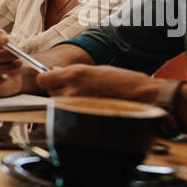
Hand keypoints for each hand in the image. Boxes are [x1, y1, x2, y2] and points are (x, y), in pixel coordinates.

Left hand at [37, 64, 161, 101]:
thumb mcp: (96, 69)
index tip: (51, 78)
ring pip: (58, 103)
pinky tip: (87, 105)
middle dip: (56, 89)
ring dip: (64, 99)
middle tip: (73, 87)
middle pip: (49, 92)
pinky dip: (73, 109)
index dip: (45, 78)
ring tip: (84, 96)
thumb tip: (55, 71)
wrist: (143, 97)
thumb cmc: (123, 81)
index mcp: (75, 74)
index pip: (43, 79)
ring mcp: (76, 106)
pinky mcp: (81, 116)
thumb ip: (72, 72)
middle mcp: (72, 90)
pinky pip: (68, 113)